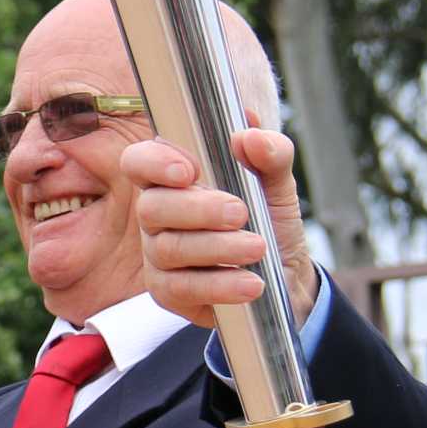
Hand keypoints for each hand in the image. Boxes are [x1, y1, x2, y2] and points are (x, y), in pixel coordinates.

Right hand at [122, 128, 320, 326]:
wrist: (287, 275)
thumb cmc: (269, 221)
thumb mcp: (278, 184)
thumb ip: (271, 154)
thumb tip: (251, 135)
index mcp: (173, 179)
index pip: (139, 161)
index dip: (153, 163)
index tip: (189, 171)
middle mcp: (157, 216)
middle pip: (151, 208)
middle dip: (198, 210)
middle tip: (240, 212)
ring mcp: (158, 255)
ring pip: (169, 249)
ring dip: (218, 248)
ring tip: (258, 248)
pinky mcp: (168, 292)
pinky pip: (182, 289)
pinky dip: (220, 285)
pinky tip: (250, 283)